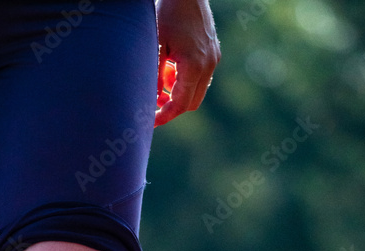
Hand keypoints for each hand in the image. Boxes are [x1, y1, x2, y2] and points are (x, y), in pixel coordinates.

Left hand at [155, 0, 220, 126]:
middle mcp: (208, 65)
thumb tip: (151, 102)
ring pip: (196, 91)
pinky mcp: (213, 52)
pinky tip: (171, 67)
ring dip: (178, 93)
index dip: (165, 116)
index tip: (150, 122)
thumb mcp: (155, 45)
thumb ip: (154, 76)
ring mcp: (213, 59)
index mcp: (194, 66)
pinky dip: (185, 81)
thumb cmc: (167, 14)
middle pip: (191, 103)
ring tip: (160, 79)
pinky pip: (200, 78)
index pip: (181, 104)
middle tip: (153, 105)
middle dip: (172, 107)